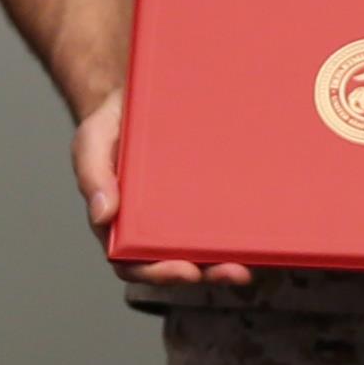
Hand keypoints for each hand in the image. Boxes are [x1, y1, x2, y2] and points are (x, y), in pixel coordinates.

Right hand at [70, 88, 244, 289]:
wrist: (143, 90)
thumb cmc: (114, 122)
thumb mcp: (93, 141)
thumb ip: (92, 174)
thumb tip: (102, 215)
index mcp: (124, 222)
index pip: (137, 262)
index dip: (159, 274)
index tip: (182, 271)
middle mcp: (158, 226)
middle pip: (182, 264)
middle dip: (208, 273)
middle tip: (231, 271)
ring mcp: (190, 213)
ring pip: (211, 250)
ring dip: (232, 263)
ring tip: (252, 262)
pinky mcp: (215, 196)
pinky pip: (232, 221)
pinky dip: (250, 235)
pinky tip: (271, 234)